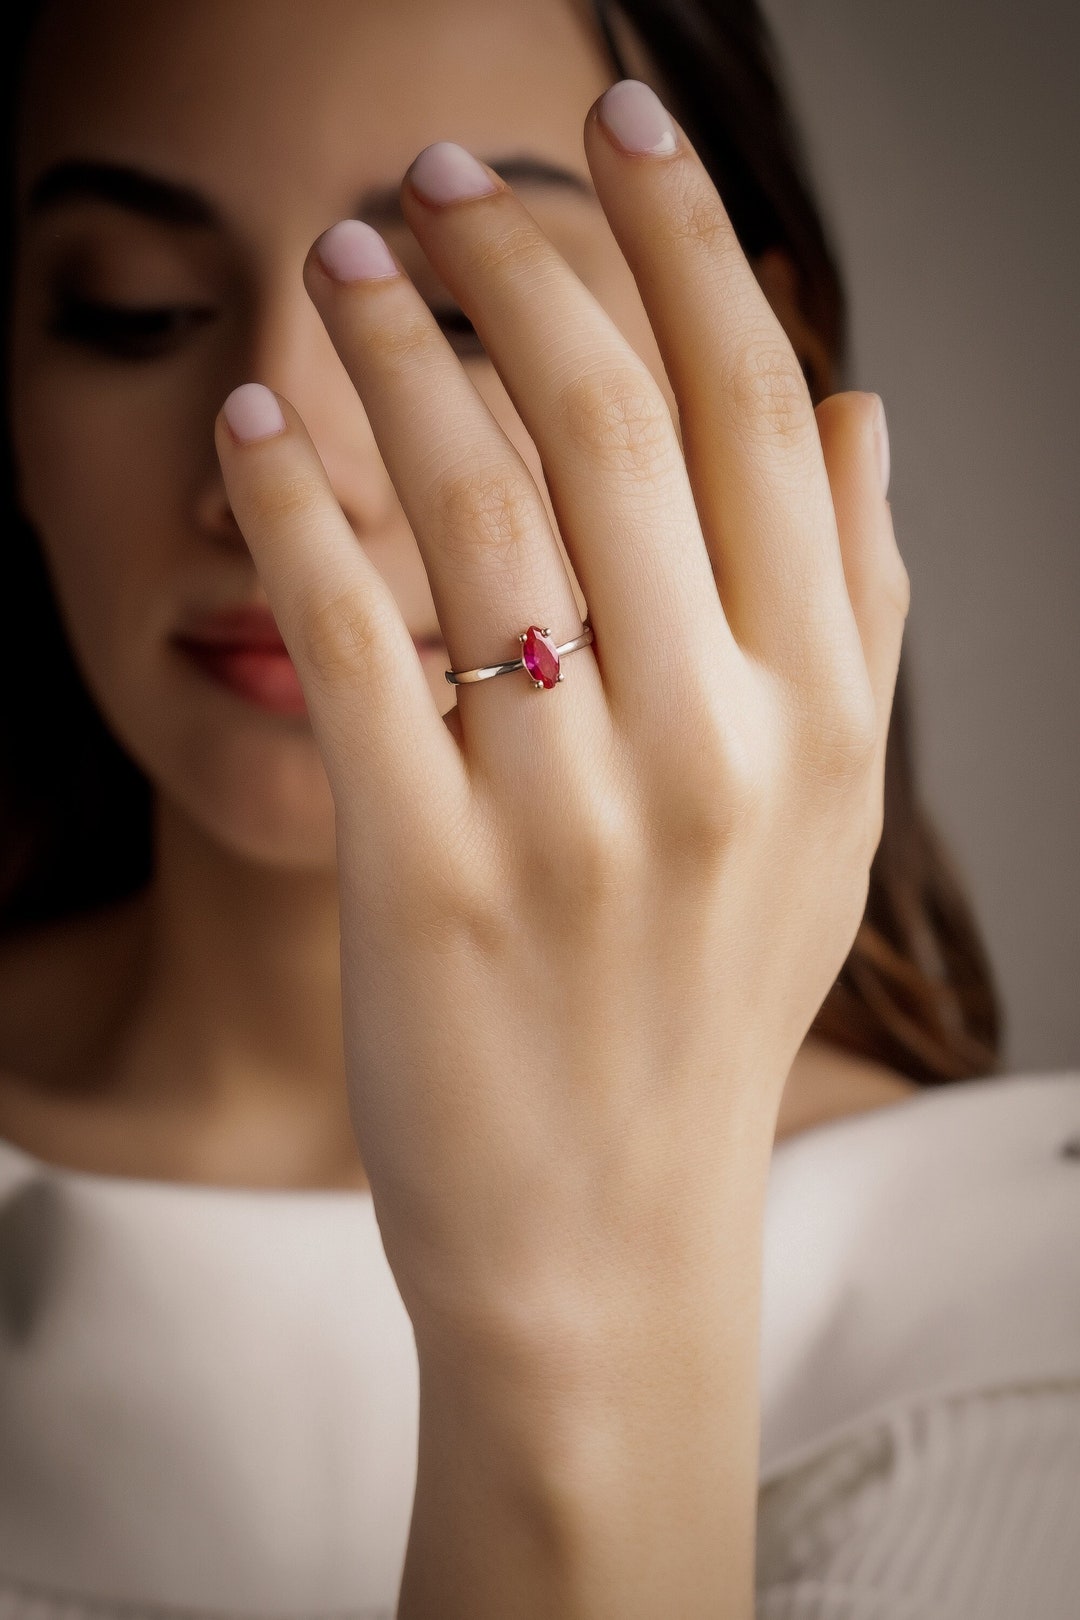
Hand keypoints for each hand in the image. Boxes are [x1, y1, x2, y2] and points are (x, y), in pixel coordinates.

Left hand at [215, 83, 907, 1364]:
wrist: (608, 1234)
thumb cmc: (700, 1008)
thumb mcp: (824, 819)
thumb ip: (859, 607)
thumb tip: (856, 405)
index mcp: (823, 710)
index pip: (759, 409)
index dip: (681, 239)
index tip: (613, 124)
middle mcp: (718, 745)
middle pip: (616, 423)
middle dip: (519, 255)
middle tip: (435, 173)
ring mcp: (574, 816)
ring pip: (479, 509)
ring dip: (395, 348)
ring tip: (339, 255)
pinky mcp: (431, 879)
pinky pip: (354, 645)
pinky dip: (291, 509)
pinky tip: (251, 421)